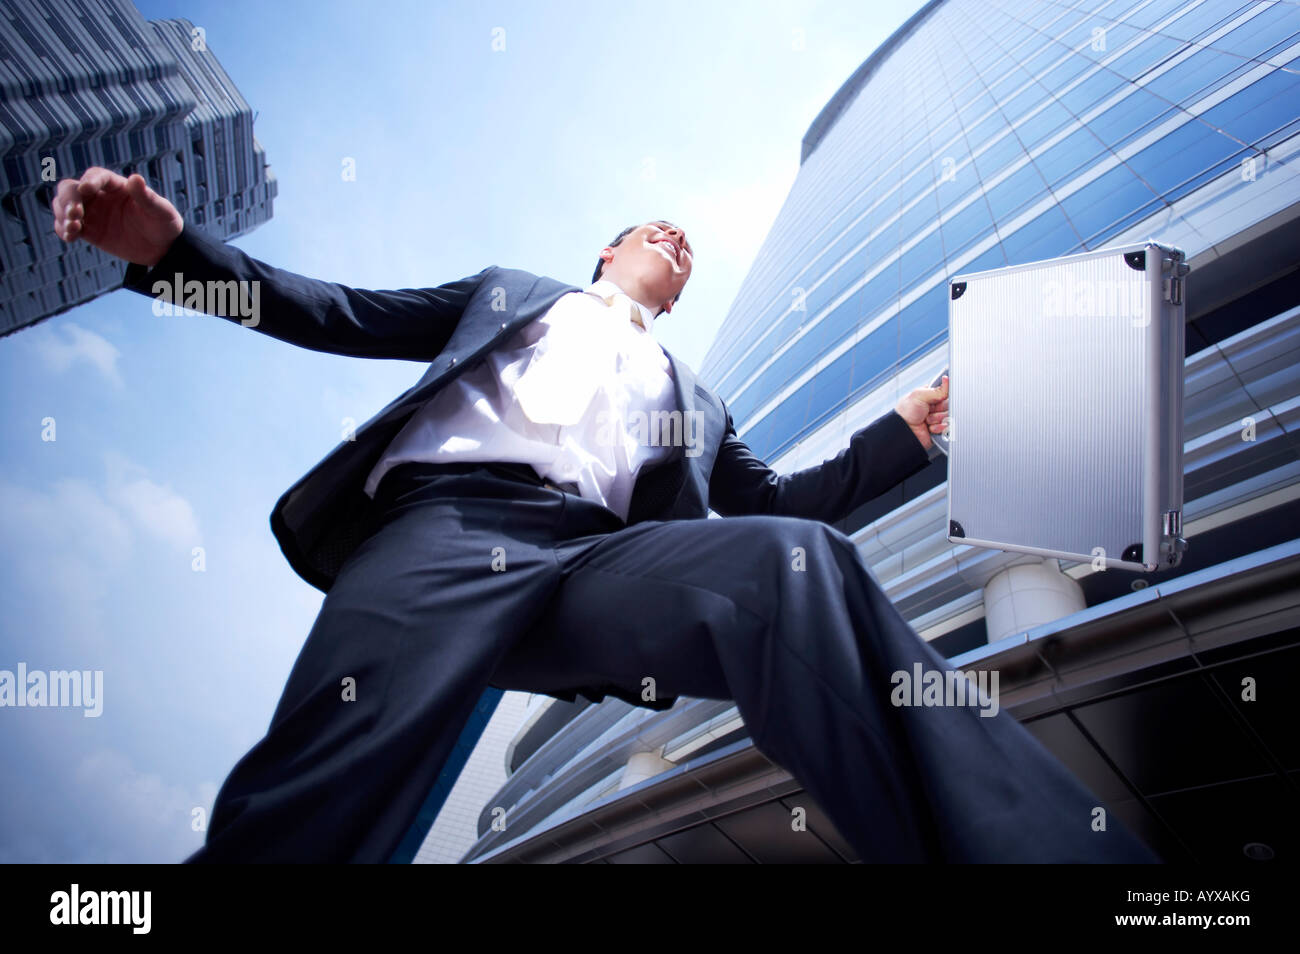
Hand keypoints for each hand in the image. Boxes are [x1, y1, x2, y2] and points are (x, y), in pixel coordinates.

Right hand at [52, 166, 183, 267]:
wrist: (161, 247)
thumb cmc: (163, 223)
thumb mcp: (160, 211)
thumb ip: (147, 197)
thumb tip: (135, 178)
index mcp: (116, 185)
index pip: (96, 176)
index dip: (90, 181)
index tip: (86, 189)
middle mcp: (99, 196)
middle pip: (71, 188)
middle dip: (68, 199)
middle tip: (75, 214)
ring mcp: (91, 213)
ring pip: (63, 206)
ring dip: (62, 215)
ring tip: (73, 228)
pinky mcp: (88, 230)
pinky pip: (66, 227)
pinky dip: (62, 230)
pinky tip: (69, 237)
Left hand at [895, 374, 948, 450]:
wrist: (902, 431)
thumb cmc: (905, 412)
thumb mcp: (919, 395)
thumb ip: (936, 389)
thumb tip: (947, 380)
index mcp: (930, 395)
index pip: (945, 392)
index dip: (944, 396)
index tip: (939, 398)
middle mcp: (934, 406)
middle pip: (949, 405)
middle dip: (940, 409)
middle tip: (929, 410)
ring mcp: (937, 418)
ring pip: (948, 416)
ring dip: (938, 419)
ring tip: (926, 420)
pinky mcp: (938, 429)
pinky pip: (946, 427)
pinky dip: (938, 427)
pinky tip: (929, 427)